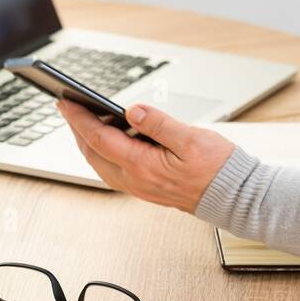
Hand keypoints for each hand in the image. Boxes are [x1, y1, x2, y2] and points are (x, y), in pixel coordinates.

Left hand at [57, 100, 234, 212]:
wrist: (235, 197)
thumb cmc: (219, 169)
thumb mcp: (191, 138)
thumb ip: (159, 123)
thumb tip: (132, 110)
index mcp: (144, 165)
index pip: (99, 138)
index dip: (79, 119)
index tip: (65, 103)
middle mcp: (137, 180)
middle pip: (93, 154)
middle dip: (77, 130)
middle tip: (69, 109)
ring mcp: (140, 188)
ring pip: (101, 165)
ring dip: (89, 143)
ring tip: (85, 122)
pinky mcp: (147, 189)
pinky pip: (114, 172)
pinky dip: (104, 155)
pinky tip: (110, 142)